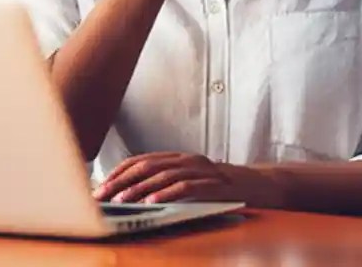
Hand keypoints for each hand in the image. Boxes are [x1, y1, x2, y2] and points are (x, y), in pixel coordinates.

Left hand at [92, 152, 281, 206]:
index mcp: (178, 158)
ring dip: (140, 189)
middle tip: (103, 195)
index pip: (140, 161)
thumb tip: (132, 196)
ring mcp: (202, 170)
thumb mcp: (191, 182)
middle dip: (121, 181)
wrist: (261, 186)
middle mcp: (187, 160)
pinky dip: (167, 195)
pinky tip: (153, 204)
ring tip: (122, 201)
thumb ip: (167, 184)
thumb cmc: (221, 189)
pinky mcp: (214, 184)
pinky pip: (187, 187)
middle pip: (146, 166)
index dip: (118, 172)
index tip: (100, 186)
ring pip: (163, 176)